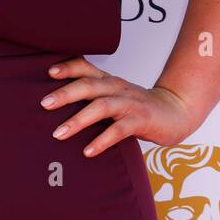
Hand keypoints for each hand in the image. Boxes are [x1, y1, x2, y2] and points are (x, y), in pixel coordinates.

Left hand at [39, 56, 197, 155]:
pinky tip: (88, 151)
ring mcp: (129, 103)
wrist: (175, 112)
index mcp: (108, 81)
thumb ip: (92, 97)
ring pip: (101, 107)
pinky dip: (102, 140)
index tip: (48, 72)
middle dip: (65, 94)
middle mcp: (117, 88)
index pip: (86, 68)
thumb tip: (56, 103)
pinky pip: (119, 130)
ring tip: (58, 134)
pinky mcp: (141, 120)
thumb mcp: (113, 96)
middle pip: (88, 85)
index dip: (68, 67)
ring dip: (78, 120)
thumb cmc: (137, 107)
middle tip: (44, 104)